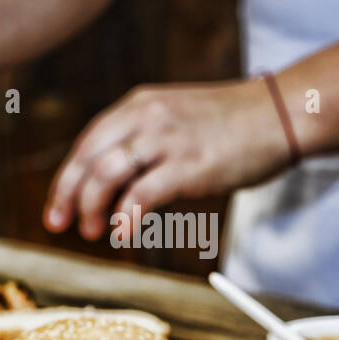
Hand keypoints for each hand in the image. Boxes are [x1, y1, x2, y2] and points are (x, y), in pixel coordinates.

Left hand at [45, 78, 291, 241]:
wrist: (279, 114)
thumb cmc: (233, 122)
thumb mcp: (176, 117)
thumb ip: (145, 141)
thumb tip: (117, 182)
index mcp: (139, 105)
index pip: (88, 143)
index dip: (67, 178)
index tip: (59, 205)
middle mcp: (146, 118)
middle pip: (88, 159)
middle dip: (68, 195)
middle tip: (59, 224)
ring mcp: (166, 141)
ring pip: (106, 175)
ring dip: (92, 208)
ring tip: (92, 232)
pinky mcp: (188, 166)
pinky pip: (142, 195)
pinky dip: (125, 217)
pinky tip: (122, 233)